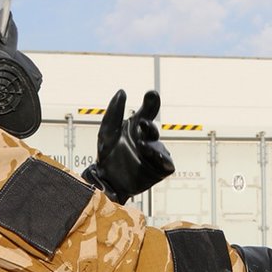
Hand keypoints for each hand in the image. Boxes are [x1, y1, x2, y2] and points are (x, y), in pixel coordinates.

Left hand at [82, 89, 174, 203]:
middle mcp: (147, 139)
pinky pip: (166, 162)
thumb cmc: (107, 156)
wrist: (105, 180)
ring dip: (151, 145)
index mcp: (136, 128)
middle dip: (149, 126)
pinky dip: (162, 158)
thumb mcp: (107, 132)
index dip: (151, 102)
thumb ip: (114, 112)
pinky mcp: (159, 170)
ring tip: (141, 145)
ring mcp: (153, 155)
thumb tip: (122, 91)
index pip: (147, 112)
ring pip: (159, 147)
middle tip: (142, 123)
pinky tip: (152, 155)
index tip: (151, 94)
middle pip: (153, 129)